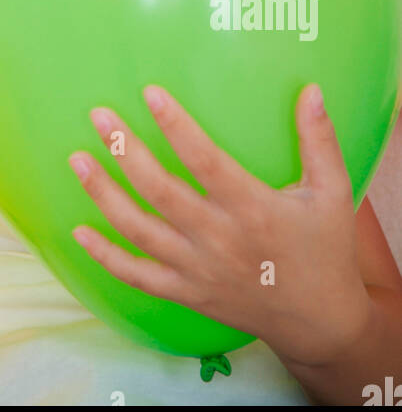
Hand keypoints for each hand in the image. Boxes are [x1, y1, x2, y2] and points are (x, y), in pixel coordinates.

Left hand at [68, 83, 372, 367]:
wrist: (319, 322)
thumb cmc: (324, 251)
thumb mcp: (333, 193)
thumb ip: (319, 140)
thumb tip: (311, 90)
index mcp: (252, 209)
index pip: (205, 161)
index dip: (176, 126)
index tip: (150, 93)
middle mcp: (218, 239)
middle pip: (159, 191)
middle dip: (124, 151)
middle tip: (98, 117)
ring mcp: (197, 270)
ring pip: (138, 230)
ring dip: (104, 194)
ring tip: (78, 160)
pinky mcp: (186, 293)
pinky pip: (137, 276)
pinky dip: (105, 256)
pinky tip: (79, 231)